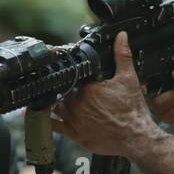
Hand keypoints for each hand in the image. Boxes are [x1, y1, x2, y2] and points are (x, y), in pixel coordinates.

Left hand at [53, 31, 160, 155]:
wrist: (136, 137)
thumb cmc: (133, 111)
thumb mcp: (129, 79)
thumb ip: (122, 56)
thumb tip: (121, 36)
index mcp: (88, 88)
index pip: (73, 76)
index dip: (74, 75)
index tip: (77, 75)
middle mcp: (78, 104)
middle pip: (64, 91)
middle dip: (66, 88)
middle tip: (70, 87)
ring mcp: (74, 120)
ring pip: (56, 106)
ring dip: (54, 101)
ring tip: (55, 97)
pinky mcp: (75, 134)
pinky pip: (54, 126)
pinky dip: (44, 119)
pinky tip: (37, 114)